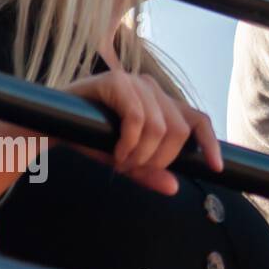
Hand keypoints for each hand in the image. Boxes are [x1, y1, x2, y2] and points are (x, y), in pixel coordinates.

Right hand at [65, 71, 222, 194]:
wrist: (51, 127)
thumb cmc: (93, 141)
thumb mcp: (127, 160)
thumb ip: (150, 172)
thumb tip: (173, 187)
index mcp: (164, 104)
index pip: (199, 120)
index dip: (210, 144)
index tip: (216, 168)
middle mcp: (154, 89)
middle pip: (178, 131)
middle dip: (158, 159)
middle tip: (132, 168)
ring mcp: (136, 82)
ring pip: (160, 127)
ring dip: (139, 155)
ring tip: (119, 161)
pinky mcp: (116, 81)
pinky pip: (137, 118)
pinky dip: (128, 143)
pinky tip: (115, 153)